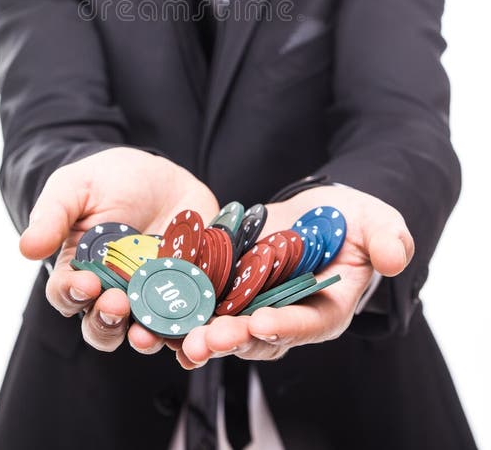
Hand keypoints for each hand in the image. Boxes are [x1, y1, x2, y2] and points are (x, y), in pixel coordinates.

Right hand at [19, 146, 218, 354]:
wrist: (157, 174)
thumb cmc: (106, 180)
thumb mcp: (75, 187)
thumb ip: (53, 215)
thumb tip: (27, 248)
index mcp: (79, 272)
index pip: (67, 295)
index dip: (72, 294)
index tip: (85, 283)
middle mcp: (112, 293)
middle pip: (103, 326)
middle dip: (107, 321)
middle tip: (117, 303)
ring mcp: (150, 296)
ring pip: (145, 332)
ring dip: (147, 338)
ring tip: (149, 332)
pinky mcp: (186, 290)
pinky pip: (188, 319)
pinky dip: (191, 330)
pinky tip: (195, 329)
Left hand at [175, 183, 413, 368]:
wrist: (321, 210)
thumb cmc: (355, 220)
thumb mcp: (378, 222)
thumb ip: (388, 239)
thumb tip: (396, 256)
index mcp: (327, 310)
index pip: (309, 325)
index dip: (286, 326)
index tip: (261, 323)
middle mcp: (288, 316)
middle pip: (259, 337)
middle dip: (231, 340)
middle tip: (204, 341)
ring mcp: (255, 304)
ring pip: (225, 327)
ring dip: (199, 333)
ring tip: (172, 335)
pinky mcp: (229, 285)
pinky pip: (204, 299)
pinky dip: (182, 304)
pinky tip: (156, 303)